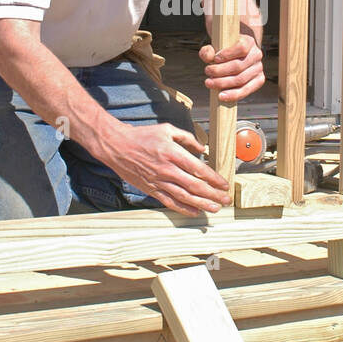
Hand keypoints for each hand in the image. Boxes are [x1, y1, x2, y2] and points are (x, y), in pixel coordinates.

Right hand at [100, 122, 230, 217]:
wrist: (117, 146)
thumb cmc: (142, 136)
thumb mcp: (167, 129)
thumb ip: (187, 138)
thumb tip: (202, 148)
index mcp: (173, 153)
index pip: (199, 169)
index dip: (214, 179)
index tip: (224, 184)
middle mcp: (167, 170)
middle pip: (195, 186)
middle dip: (213, 195)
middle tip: (226, 200)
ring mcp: (159, 181)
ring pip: (184, 197)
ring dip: (202, 204)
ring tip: (215, 208)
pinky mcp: (151, 189)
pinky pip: (169, 202)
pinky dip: (183, 208)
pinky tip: (194, 212)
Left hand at [200, 35, 264, 102]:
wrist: (237, 57)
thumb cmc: (225, 52)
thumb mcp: (215, 47)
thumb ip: (208, 50)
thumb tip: (208, 57)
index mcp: (249, 42)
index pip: (241, 48)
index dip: (227, 54)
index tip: (215, 59)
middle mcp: (256, 55)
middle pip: (239, 66)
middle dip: (220, 71)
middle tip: (207, 72)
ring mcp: (258, 68)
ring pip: (241, 79)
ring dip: (223, 83)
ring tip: (210, 83)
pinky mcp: (258, 80)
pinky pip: (246, 90)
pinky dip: (233, 95)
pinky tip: (221, 96)